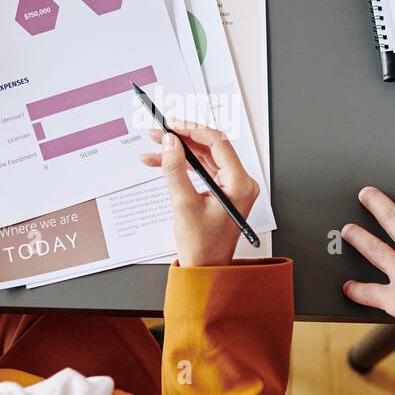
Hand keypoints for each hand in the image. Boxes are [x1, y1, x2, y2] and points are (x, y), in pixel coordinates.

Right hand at [140, 121, 258, 266]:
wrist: (205, 268)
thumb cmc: (202, 246)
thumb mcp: (183, 204)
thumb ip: (175, 169)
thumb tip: (169, 143)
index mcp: (240, 184)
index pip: (218, 143)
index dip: (192, 130)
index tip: (172, 125)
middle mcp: (240, 182)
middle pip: (210, 148)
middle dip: (182, 139)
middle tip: (159, 133)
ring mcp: (231, 186)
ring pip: (204, 157)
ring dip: (178, 152)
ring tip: (154, 147)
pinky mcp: (221, 191)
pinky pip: (202, 170)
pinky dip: (182, 166)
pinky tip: (161, 162)